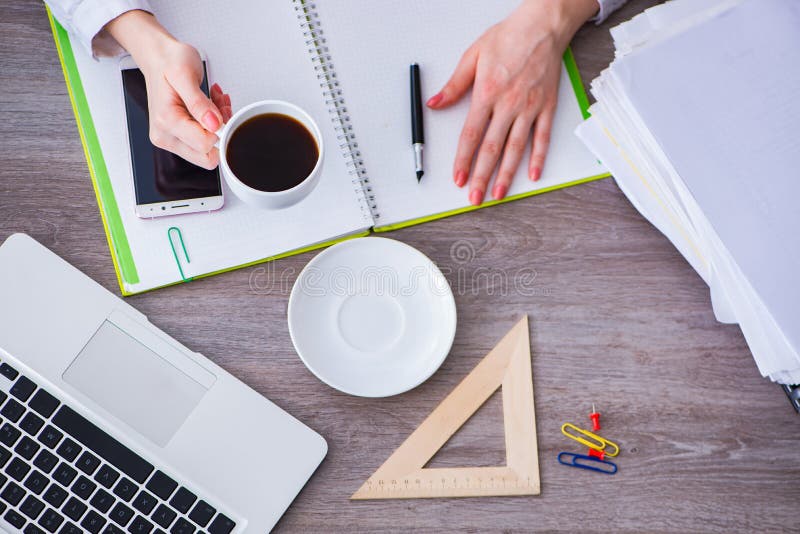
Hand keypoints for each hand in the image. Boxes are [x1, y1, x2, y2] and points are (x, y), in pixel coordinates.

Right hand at [107, 11, 232, 168]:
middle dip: (221, 131)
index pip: (205, 145)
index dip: (221, 129)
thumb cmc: (169, 61)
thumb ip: (199, 102)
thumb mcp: (185, 73)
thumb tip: (213, 124)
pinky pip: (203, 143)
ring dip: (218, 127)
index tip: (221, 108)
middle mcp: (165, 136)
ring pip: (207, 151)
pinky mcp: (177, 138)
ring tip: (215, 102)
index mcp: (166, 121)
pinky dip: (212, 126)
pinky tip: (211, 107)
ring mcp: (170, 139)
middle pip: (207, 155)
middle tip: (220, 106)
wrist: (158, 58)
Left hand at [427, 0, 597, 204]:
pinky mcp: (546, 107)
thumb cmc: (508, 38)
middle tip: (474, 197)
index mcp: (487, 93)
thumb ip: (454, 85)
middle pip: (492, 148)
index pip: (471, 135)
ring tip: (497, 193)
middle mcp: (509, 104)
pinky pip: (542, 137)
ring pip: (516, 148)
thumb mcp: (473, 56)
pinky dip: (538, 157)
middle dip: (481, 176)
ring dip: (506, 174)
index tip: (458, 178)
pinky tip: (531, 174)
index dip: (463, 160)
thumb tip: (435, 103)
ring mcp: (530, 108)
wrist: (542, 26)